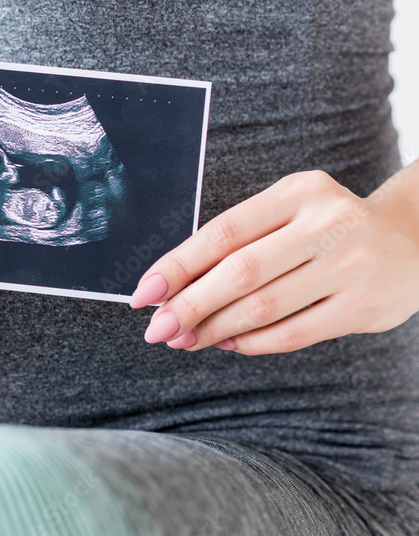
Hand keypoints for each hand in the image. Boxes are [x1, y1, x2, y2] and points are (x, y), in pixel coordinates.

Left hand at [129, 169, 418, 354]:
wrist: (414, 240)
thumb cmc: (327, 228)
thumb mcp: (289, 214)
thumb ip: (239, 243)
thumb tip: (172, 289)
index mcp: (297, 192)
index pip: (223, 232)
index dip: (178, 265)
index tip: (143, 293)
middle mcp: (326, 224)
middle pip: (239, 272)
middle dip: (189, 305)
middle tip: (157, 329)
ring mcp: (349, 266)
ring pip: (264, 306)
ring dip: (215, 328)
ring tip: (186, 339)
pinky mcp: (363, 306)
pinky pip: (294, 332)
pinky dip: (252, 342)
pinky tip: (228, 342)